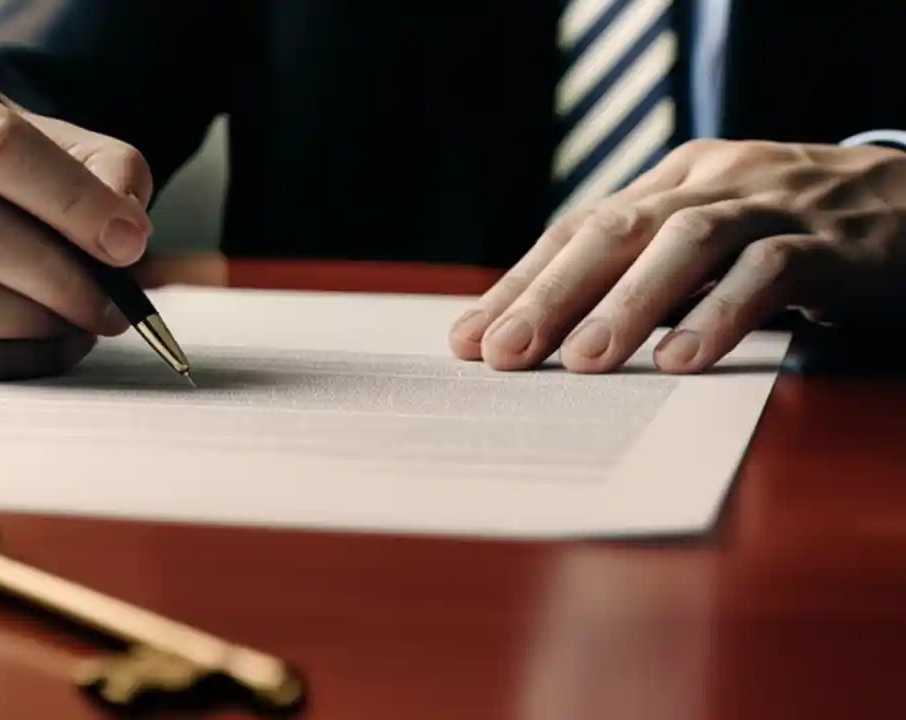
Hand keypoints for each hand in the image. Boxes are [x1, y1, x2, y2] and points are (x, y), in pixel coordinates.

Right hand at [0, 68, 154, 378]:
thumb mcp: (52, 140)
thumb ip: (102, 167)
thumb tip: (123, 234)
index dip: (70, 199)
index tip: (128, 240)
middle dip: (61, 273)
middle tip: (116, 301)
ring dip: (40, 322)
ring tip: (89, 320)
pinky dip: (16, 360)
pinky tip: (55, 343)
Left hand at [449, 138, 905, 372]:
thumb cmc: (796, 235)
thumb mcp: (713, 242)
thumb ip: (646, 276)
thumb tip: (554, 336)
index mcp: (675, 180)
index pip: (579, 228)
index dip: (521, 282)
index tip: (468, 338)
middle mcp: (714, 181)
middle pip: (615, 230)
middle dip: (550, 295)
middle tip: (501, 355)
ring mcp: (774, 204)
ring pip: (687, 243)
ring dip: (627, 305)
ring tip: (580, 363)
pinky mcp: (833, 241)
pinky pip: (769, 271)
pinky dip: (721, 315)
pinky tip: (681, 361)